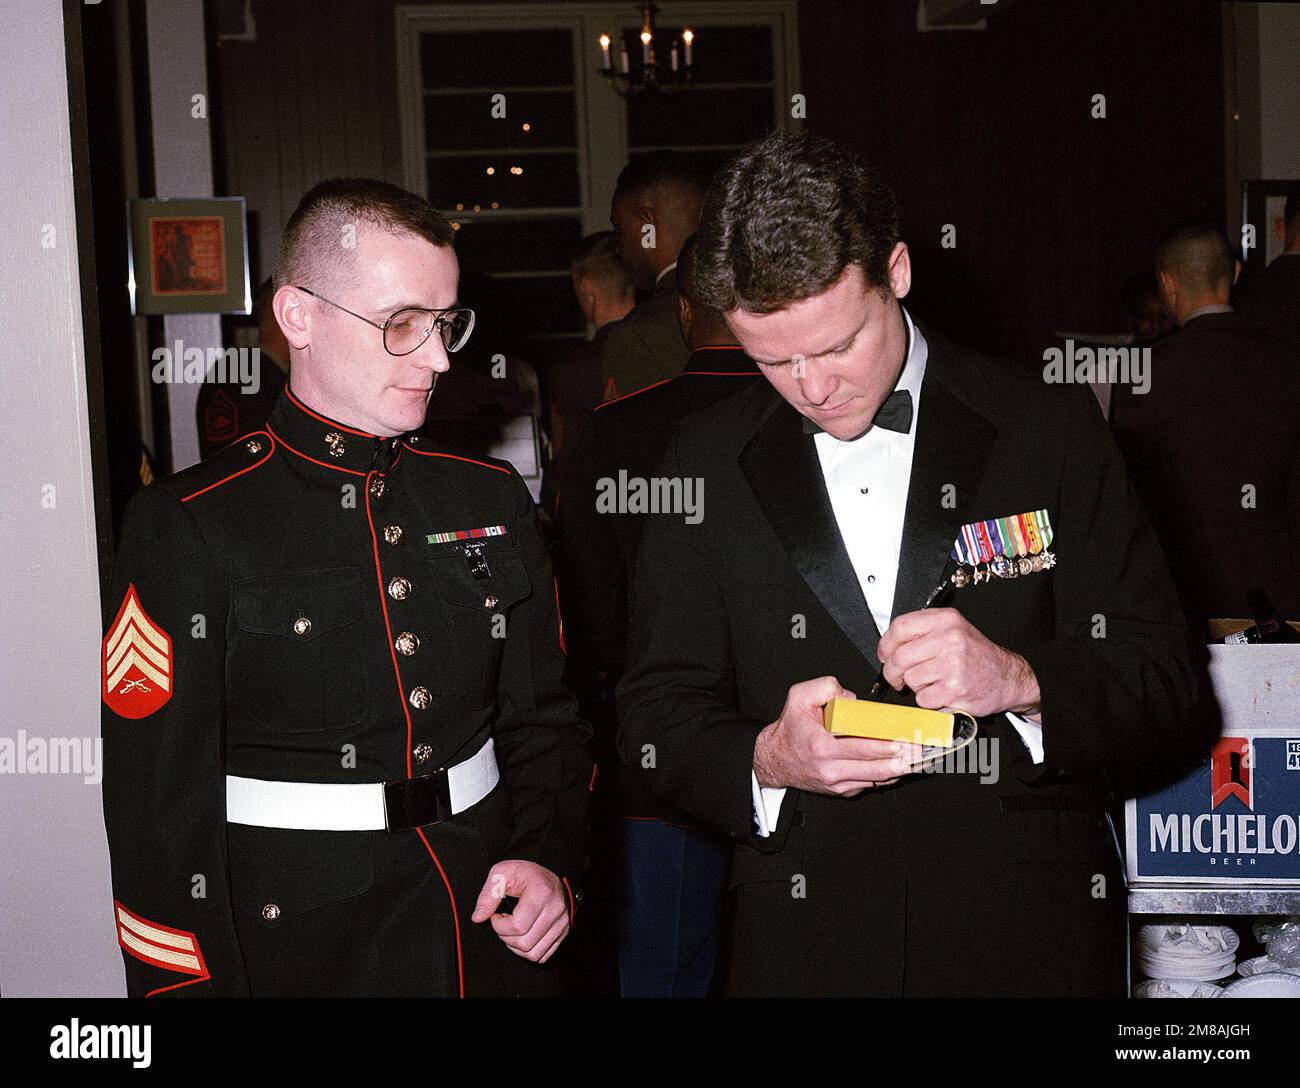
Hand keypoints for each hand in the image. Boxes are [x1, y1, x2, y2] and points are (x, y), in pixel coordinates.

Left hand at [471, 860, 568, 962]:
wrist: (545, 875)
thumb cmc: (523, 873)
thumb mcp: (502, 873)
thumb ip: (488, 894)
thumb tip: (478, 918)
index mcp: (542, 893)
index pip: (518, 926)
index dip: (499, 926)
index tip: (496, 915)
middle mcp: (556, 910)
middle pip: (525, 943)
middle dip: (506, 937)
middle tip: (503, 923)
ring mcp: (562, 923)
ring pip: (533, 953)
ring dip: (516, 947)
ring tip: (512, 930)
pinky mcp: (563, 932)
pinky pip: (542, 955)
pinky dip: (528, 952)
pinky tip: (522, 936)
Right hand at [752, 676, 923, 795]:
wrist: (775, 760)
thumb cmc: (790, 730)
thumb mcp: (798, 697)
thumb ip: (825, 687)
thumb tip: (852, 696)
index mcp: (822, 744)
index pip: (862, 745)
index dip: (888, 744)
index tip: (907, 740)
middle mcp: (830, 767)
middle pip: (876, 766)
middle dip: (903, 759)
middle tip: (923, 751)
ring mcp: (837, 782)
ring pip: (877, 779)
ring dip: (901, 770)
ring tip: (921, 761)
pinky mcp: (842, 790)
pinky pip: (871, 784)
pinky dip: (889, 776)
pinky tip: (904, 768)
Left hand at [876, 608, 1040, 718]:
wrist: (1007, 678)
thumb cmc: (976, 656)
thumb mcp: (953, 630)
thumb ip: (922, 633)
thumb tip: (888, 646)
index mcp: (946, 620)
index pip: (900, 627)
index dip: (885, 644)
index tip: (885, 655)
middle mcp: (950, 639)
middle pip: (900, 656)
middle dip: (893, 672)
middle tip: (898, 678)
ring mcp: (953, 664)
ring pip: (910, 679)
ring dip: (916, 687)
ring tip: (934, 683)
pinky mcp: (955, 689)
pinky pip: (923, 699)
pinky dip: (928, 701)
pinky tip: (943, 694)